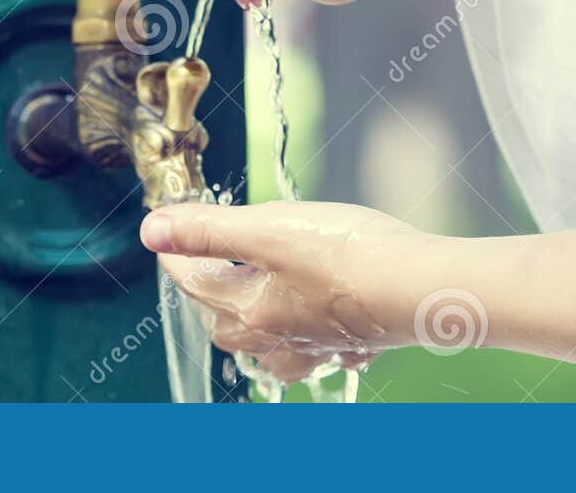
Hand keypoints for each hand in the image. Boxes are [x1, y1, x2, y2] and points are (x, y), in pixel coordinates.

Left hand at [141, 200, 429, 383]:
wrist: (422, 287)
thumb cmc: (350, 256)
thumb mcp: (270, 228)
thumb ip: (211, 229)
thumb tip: (153, 230)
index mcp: (253, 311)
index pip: (197, 282)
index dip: (178, 252)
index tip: (168, 232)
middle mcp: (282, 337)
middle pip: (229, 322)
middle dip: (213, 294)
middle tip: (211, 262)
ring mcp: (320, 343)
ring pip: (272, 347)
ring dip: (257, 325)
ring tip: (257, 300)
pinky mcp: (356, 338)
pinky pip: (322, 346)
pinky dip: (311, 334)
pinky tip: (320, 319)